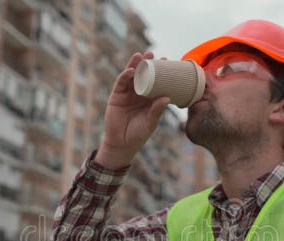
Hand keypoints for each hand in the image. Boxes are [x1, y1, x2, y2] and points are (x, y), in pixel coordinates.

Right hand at [96, 51, 170, 169]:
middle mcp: (138, 93)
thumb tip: (167, 98)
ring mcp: (127, 94)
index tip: (167, 61)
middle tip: (153, 54)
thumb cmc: (138, 134)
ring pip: (131, 76)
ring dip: (135, 65)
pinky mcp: (116, 96)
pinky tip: (130, 70)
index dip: (160, 72)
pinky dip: (125, 76)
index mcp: (149, 98)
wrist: (122, 144)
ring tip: (140, 56)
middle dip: (147, 64)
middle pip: (142, 75)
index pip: (155, 82)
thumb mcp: (151, 122)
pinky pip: (121, 83)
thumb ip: (157, 110)